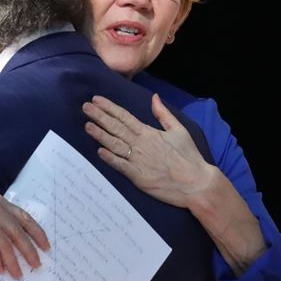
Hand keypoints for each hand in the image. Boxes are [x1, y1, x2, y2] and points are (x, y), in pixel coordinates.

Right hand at [0, 194, 48, 278]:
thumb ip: (1, 222)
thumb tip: (26, 243)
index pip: (24, 218)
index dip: (37, 233)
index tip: (46, 247)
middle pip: (18, 232)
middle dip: (30, 251)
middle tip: (37, 265)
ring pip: (6, 244)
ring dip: (14, 262)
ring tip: (19, 274)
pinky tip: (1, 271)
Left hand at [83, 93, 216, 208]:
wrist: (195, 183)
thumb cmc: (189, 157)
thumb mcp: (179, 130)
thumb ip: (163, 114)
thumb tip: (154, 97)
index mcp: (149, 132)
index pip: (125, 116)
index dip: (109, 108)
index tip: (96, 100)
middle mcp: (141, 144)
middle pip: (116, 127)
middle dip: (99, 116)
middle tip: (85, 107)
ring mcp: (138, 161)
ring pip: (114, 144)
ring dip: (99, 134)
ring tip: (87, 125)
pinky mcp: (138, 177)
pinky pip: (120, 165)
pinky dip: (109, 158)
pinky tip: (98, 151)